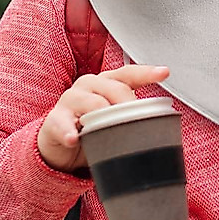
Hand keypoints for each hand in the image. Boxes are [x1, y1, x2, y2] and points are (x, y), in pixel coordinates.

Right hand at [37, 65, 169, 172]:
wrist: (60, 146)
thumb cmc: (92, 127)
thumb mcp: (114, 119)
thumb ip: (133, 117)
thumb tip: (161, 126)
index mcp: (106, 83)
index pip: (128, 74)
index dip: (146, 73)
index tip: (164, 73)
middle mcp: (89, 86)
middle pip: (113, 88)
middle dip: (129, 102)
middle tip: (139, 118)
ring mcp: (70, 101)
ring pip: (92, 103)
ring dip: (104, 115)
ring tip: (110, 127)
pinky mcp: (54, 120)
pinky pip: (62, 124)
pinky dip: (69, 132)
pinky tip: (74, 138)